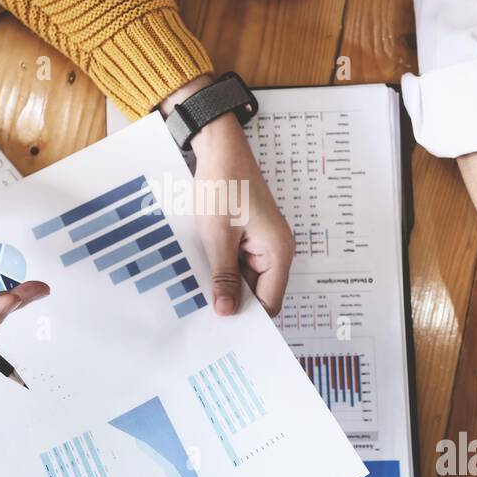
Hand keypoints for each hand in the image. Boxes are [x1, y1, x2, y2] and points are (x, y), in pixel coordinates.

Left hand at [161, 78, 295, 315]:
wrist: (219, 148)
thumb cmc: (223, 185)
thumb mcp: (218, 237)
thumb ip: (224, 277)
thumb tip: (227, 312)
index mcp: (278, 252)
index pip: (269, 302)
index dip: (247, 316)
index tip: (220, 328)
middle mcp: (277, 250)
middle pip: (258, 292)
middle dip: (232, 300)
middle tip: (202, 312)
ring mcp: (264, 242)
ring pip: (245, 277)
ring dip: (224, 281)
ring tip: (198, 288)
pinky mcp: (250, 235)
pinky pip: (238, 261)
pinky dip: (222, 266)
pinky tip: (201, 268)